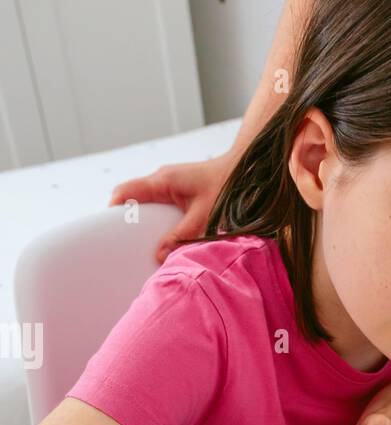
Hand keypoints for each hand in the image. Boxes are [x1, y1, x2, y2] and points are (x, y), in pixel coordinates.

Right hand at [108, 151, 237, 264]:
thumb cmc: (229, 184)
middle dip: (127, 222)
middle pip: (132, 199)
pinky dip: (159, 223)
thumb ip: (182, 235)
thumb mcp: (206, 215)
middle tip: (126, 246)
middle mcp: (162, 180)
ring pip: (147, 204)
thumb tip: (159, 256)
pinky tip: (165, 239)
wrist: (247, 168)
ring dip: (145, 224)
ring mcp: (171, 185)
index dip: (113, 210)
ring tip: (145, 246)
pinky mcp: (180, 192)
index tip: (108, 232)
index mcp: (163, 180)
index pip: (126, 191)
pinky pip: (161, 207)